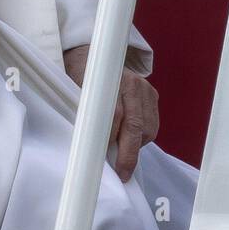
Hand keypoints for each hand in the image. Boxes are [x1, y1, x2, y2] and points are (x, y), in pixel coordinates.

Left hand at [62, 45, 159, 182]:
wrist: (95, 55)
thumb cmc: (81, 76)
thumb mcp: (75, 90)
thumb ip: (85, 113)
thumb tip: (89, 146)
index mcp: (109, 78)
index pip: (113, 114)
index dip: (109, 138)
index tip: (103, 157)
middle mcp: (131, 82)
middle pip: (135, 125)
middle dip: (128, 153)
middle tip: (122, 173)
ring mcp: (145, 88)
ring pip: (147, 128)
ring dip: (136, 146)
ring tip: (123, 156)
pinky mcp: (152, 94)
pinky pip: (153, 124)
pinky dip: (143, 138)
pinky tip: (130, 141)